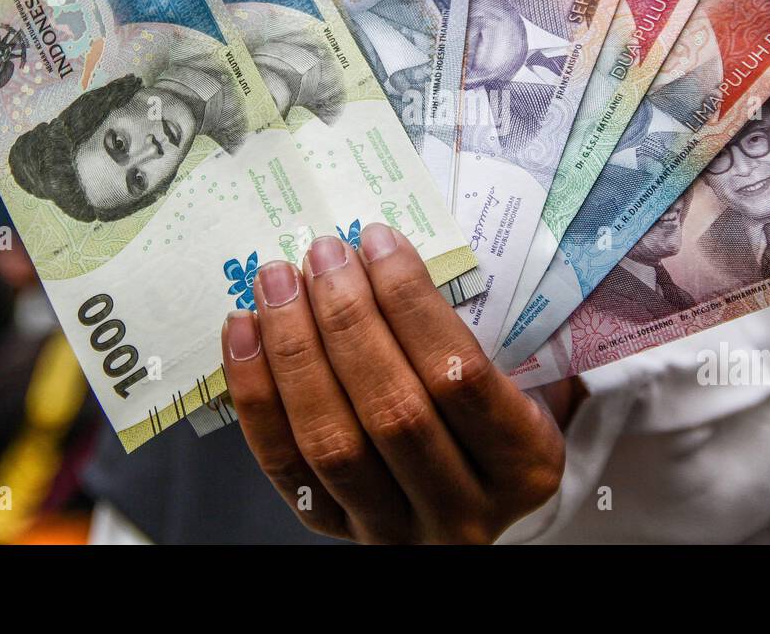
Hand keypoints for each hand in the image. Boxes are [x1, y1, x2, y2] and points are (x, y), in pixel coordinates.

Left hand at [221, 223, 565, 543]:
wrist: (472, 487)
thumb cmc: (492, 410)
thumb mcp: (518, 373)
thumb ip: (469, 329)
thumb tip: (380, 250)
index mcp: (525, 463)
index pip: (460, 376)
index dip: (412, 304)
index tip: (378, 240)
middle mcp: (464, 511)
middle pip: (394, 410)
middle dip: (348, 319)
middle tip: (322, 253)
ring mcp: (395, 529)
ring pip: (332, 441)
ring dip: (295, 350)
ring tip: (277, 283)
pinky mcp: (333, 529)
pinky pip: (284, 464)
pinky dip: (257, 393)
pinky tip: (243, 331)